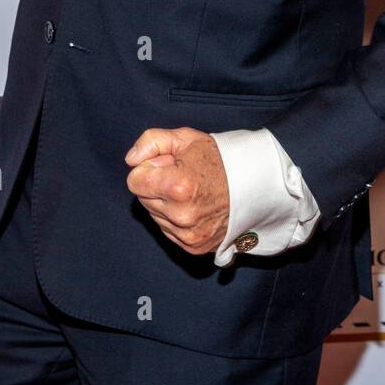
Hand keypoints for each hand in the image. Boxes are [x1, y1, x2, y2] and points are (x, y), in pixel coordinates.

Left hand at [125, 127, 229, 255]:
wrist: (253, 184)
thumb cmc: (218, 159)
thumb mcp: (185, 138)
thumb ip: (151, 141)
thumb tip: (131, 159)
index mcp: (178, 186)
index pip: (135, 181)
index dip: (149, 168)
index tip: (169, 164)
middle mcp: (182, 215)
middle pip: (143, 199)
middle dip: (156, 185)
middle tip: (183, 176)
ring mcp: (188, 234)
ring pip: (155, 216)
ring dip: (165, 203)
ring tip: (191, 191)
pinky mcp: (193, 246)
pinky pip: (168, 230)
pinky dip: (175, 219)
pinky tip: (195, 206)